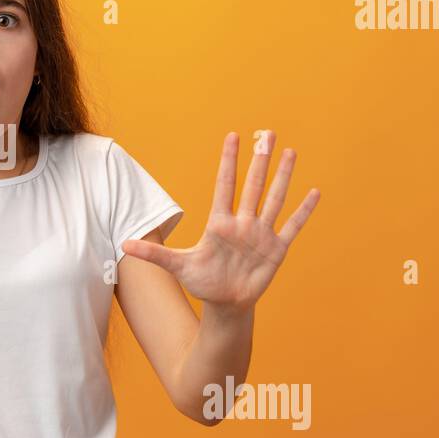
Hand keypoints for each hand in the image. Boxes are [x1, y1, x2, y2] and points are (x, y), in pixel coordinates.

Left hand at [121, 131, 319, 311]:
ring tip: (291, 152)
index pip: (224, 185)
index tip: (233, 137)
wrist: (226, 303)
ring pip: (274, 199)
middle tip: (268, 133)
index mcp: (220, 223)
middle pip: (253, 185)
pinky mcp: (276, 249)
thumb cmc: (202, 282)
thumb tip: (124, 245)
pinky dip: (303, 211)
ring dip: (283, 177)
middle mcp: (242, 223)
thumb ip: (154, 255)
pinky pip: (292, 226)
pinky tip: (314, 193)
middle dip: (260, 160)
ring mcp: (261, 234)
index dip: (229, 161)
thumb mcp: (178, 267)